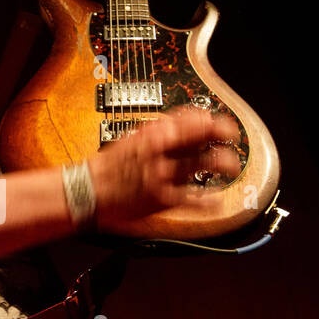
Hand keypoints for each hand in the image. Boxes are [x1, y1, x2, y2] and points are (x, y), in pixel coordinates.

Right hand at [86, 108, 240, 227]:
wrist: (86, 191)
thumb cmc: (106, 168)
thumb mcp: (132, 139)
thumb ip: (158, 133)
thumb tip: (181, 125)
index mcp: (152, 133)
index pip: (191, 117)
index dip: (211, 119)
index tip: (220, 122)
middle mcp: (161, 151)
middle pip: (203, 135)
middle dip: (224, 134)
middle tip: (232, 138)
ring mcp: (164, 175)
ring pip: (206, 164)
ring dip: (225, 163)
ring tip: (231, 166)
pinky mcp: (163, 199)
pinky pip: (195, 199)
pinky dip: (211, 201)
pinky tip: (218, 200)